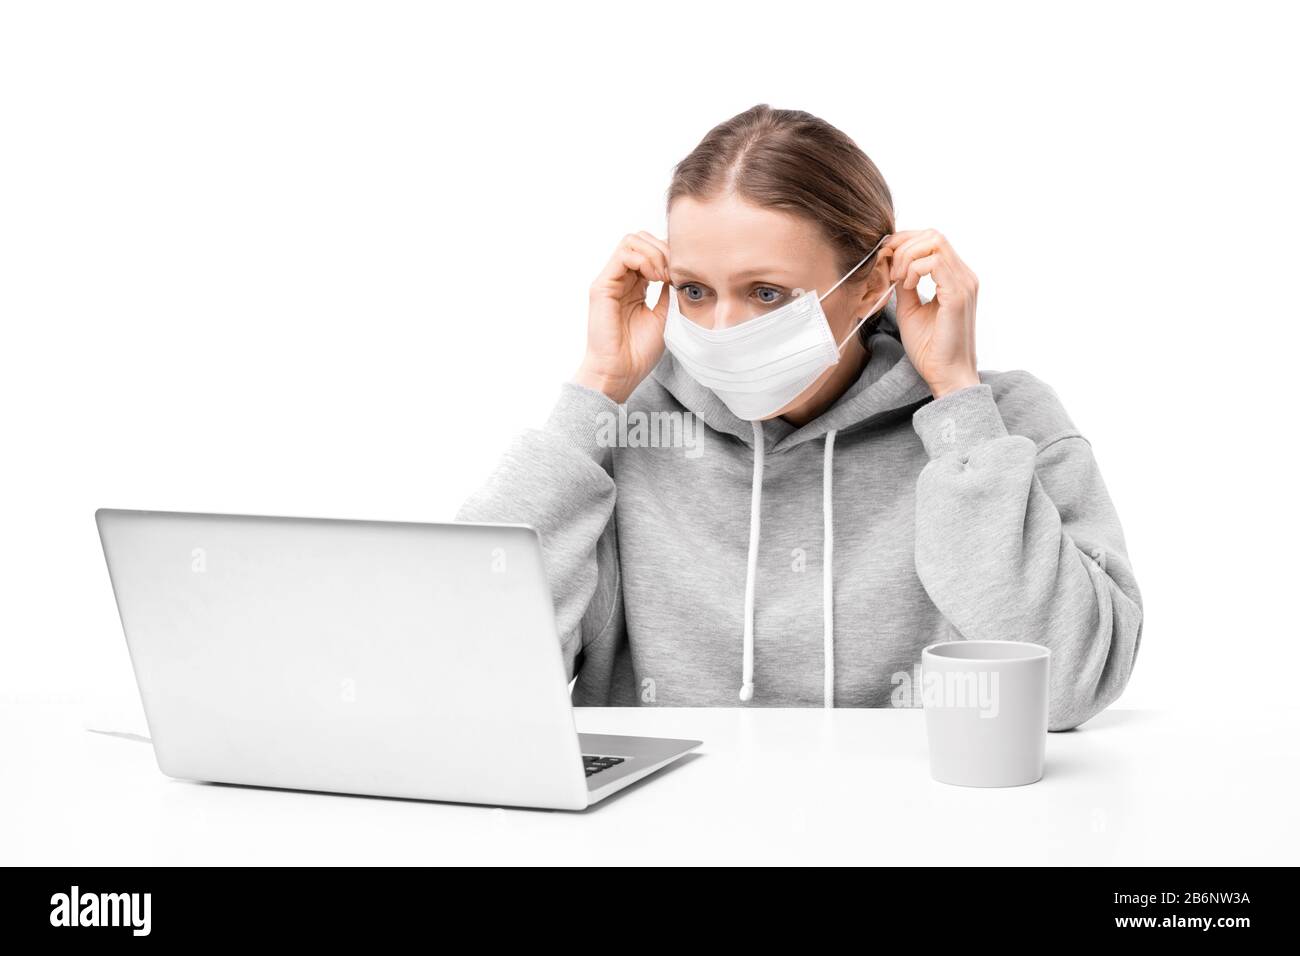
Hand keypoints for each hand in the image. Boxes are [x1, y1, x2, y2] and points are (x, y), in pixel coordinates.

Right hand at [573, 231, 671, 402]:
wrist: (621, 373)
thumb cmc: (639, 352)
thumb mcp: (664, 315)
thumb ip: (668, 291)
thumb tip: (681, 271)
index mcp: (634, 286)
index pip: (650, 251)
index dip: (669, 255)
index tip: (682, 275)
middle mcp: (620, 280)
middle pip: (641, 239)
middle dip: (663, 249)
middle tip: (674, 273)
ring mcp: (610, 281)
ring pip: (632, 241)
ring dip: (655, 253)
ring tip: (664, 276)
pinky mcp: (602, 286)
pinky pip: (624, 254)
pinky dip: (645, 259)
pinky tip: (655, 278)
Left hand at [881, 229, 979, 398]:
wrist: (946, 375)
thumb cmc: (930, 348)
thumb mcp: (910, 309)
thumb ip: (905, 284)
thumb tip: (892, 265)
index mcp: (956, 278)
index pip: (933, 240)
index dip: (905, 242)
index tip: (886, 259)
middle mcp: (965, 276)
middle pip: (934, 234)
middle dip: (903, 245)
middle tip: (890, 270)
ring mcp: (964, 283)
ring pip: (934, 241)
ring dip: (907, 257)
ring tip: (899, 281)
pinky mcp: (958, 295)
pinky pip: (935, 262)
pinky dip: (914, 268)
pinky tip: (906, 286)